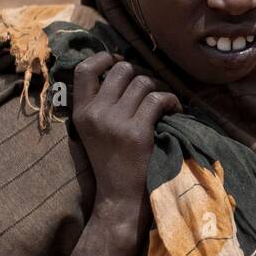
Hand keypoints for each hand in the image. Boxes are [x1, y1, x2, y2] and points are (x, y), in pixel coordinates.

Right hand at [72, 52, 180, 238]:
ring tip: (164, 102)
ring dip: (159, 87)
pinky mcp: (137, 132)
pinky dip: (172, 101)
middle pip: (122, 70)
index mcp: (80, 112)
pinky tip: (174, 112)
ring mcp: (116, 122)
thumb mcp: (93, 131)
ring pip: (143, 82)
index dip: (103, 57)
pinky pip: (159, 99)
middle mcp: (95, 113)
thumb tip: (120, 67)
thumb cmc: (110, 162)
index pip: (83, 69)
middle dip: (141, 73)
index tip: (118, 61)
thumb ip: (99, 103)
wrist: (119, 198)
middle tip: (151, 88)